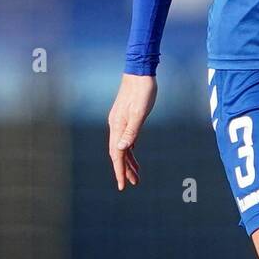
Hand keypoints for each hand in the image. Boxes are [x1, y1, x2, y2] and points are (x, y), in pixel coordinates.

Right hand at [108, 73, 157, 189]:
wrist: (140, 72)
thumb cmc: (143, 91)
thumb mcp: (140, 112)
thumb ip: (132, 131)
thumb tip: (123, 149)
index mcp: (118, 126)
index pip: (118, 155)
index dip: (120, 171)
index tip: (123, 186)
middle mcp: (116, 126)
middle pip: (119, 153)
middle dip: (125, 170)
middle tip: (133, 184)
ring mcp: (120, 122)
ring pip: (123, 147)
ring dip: (129, 161)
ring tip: (137, 175)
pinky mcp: (125, 118)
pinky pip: (126, 139)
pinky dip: (130, 150)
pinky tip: (133, 155)